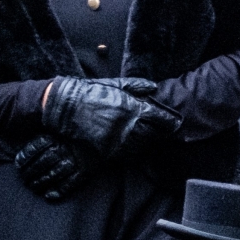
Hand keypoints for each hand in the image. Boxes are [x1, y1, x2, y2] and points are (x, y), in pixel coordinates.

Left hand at [15, 134, 100, 200]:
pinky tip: (49, 195)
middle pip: (42, 162)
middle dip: (30, 173)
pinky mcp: (85, 170)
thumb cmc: (77, 131)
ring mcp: (75, 160)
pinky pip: (70, 183)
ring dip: (41, 182)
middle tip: (24, 179)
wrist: (106, 134)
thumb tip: (23, 127)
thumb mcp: (59, 125)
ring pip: (53, 174)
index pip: (35, 147)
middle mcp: (65, 147)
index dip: (25, 157)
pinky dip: (59, 190)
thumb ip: (44, 127)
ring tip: (33, 187)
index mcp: (56, 135)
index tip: (18, 164)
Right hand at [42, 76, 180, 159]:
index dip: (170, 121)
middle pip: (153, 134)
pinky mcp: (107, 152)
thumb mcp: (113, 83)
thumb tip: (154, 87)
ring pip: (142, 146)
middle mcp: (127, 126)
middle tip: (163, 130)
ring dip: (147, 142)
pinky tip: (133, 145)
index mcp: (131, 108)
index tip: (176, 122)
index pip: (160, 118)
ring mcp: (117, 141)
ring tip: (148, 137)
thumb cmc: (89, 92)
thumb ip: (136, 86)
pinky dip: (133, 151)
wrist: (63, 107)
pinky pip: (127, 155)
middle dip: (159, 132)